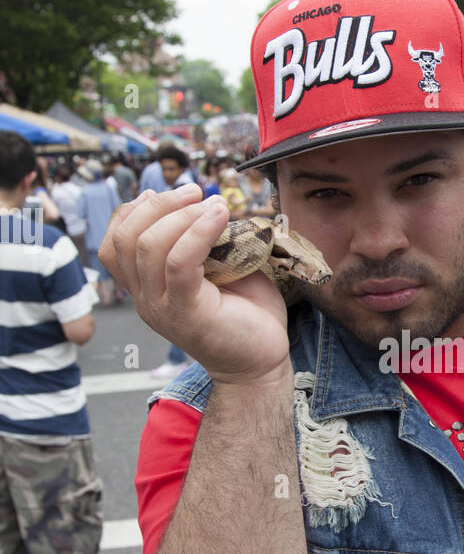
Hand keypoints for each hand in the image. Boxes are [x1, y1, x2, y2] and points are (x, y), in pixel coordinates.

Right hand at [98, 186, 292, 385]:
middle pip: (126, 237)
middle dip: (160, 204)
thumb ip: (197, 239)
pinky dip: (198, 231)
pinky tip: (221, 217)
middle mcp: (145, 299)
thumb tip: (196, 200)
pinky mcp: (186, 312)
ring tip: (215, 206)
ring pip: (149, 246)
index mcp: (145, 287)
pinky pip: (178, 263)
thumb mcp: (215, 267)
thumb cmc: (244, 313)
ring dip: (182, 214)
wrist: (261, 361)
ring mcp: (161, 308)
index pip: (113, 241)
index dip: (137, 209)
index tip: (177, 196)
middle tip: (197, 193)